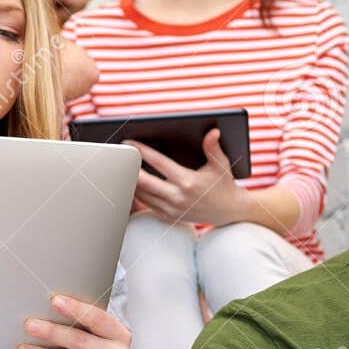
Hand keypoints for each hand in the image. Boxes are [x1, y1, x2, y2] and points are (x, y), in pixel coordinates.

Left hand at [129, 130, 245, 225]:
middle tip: (119, 154)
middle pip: (144, 182)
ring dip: (131, 181)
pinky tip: (130, 182)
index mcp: (188, 182)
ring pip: (142, 194)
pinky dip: (137, 193)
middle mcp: (178, 198)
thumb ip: (213, 148)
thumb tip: (213, 132)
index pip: (159, 163)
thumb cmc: (223, 184)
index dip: (142, 151)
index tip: (130, 142)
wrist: (228, 211)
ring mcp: (172, 209)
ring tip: (120, 166)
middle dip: (129, 167)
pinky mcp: (169, 217)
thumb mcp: (220, 164)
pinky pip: (147, 204)